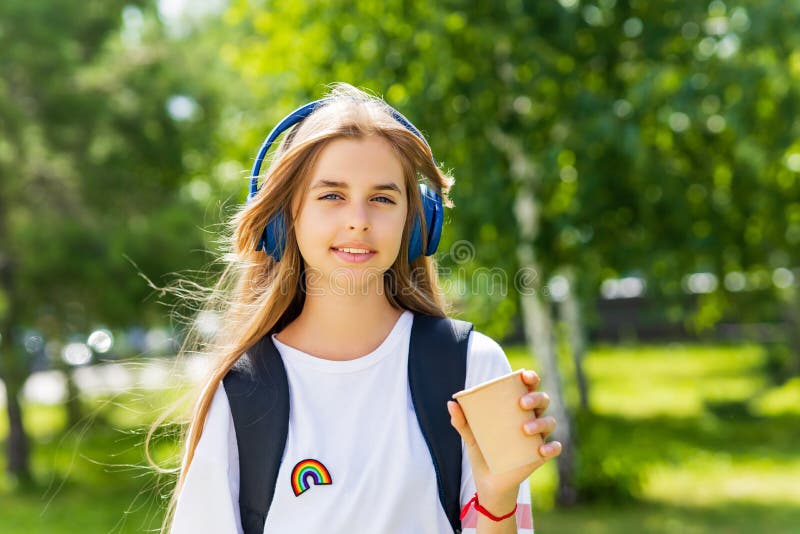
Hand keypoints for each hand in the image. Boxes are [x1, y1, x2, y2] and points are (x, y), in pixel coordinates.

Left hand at [447, 369, 561, 502]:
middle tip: (521, 403)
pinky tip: (542, 449)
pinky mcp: (540, 455)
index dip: (531, 378)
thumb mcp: (470, 435)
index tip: (525, 375)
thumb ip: (461, 420)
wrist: (488, 481)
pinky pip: (554, 448)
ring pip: (549, 422)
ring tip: (525, 429)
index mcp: (516, 408)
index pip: (528, 387)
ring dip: (540, 422)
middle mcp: (531, 418)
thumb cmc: (483, 450)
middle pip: (543, 400)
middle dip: (536, 398)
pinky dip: (552, 447)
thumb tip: (451, 403)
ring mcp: (537, 436)